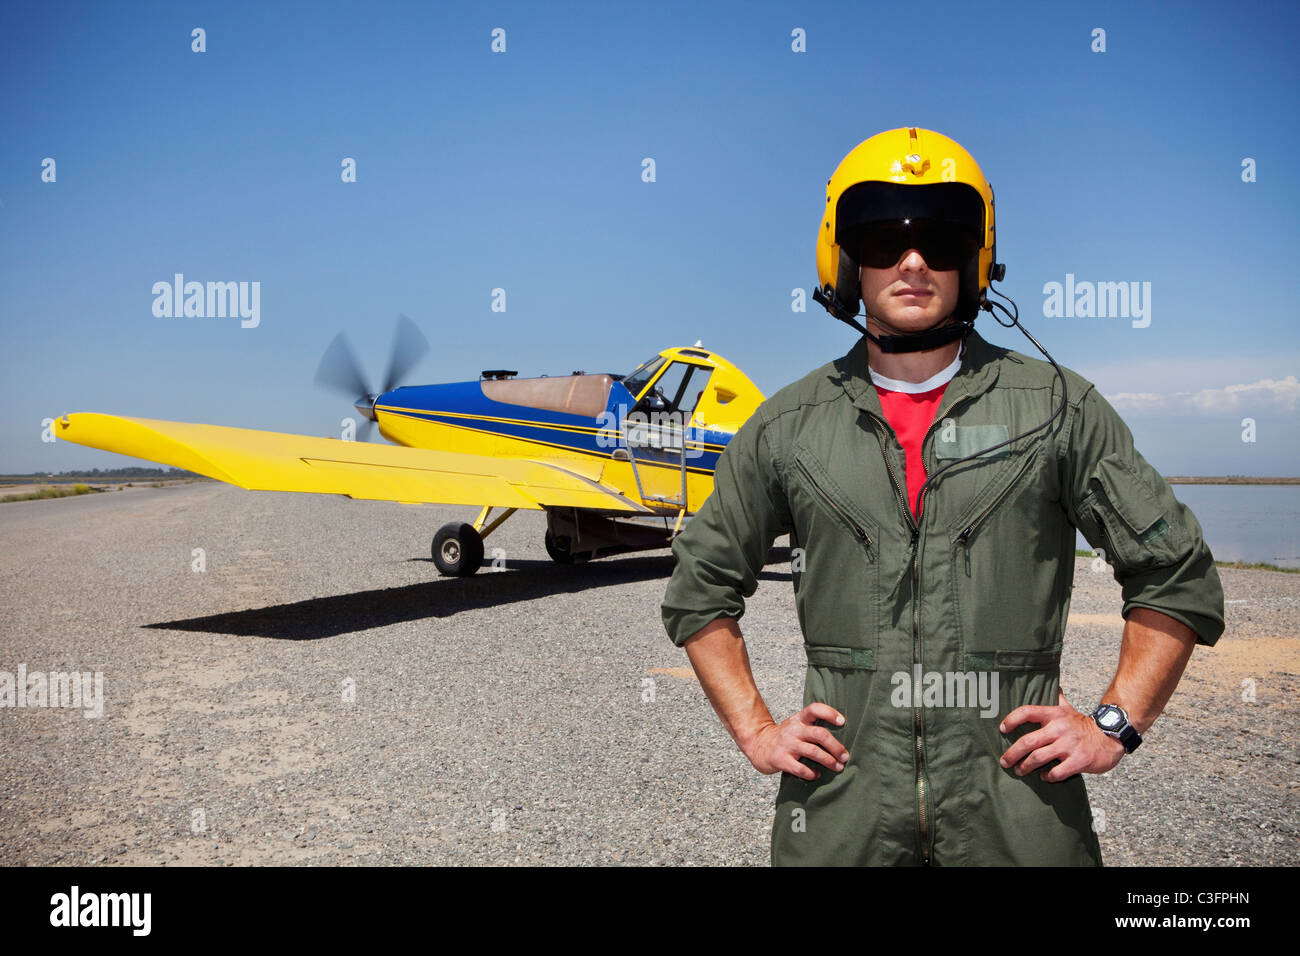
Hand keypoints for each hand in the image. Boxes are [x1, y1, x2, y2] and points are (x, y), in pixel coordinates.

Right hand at [743, 703, 848, 779]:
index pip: (814, 709)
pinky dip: (811, 773)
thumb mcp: (796, 725)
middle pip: (820, 734)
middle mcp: (794, 730)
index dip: (829, 713)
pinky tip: (815, 775)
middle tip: (845, 756)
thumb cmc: (785, 737)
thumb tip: (842, 736)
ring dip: (829, 761)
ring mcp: (787, 745)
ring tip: (837, 767)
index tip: (842, 722)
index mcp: (799, 719)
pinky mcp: (781, 760)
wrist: (758, 745)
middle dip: (836, 747)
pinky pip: (800, 769)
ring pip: (813, 752)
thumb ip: (813, 726)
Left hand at [998, 689, 1124, 781]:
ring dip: (1025, 766)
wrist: (1111, 737)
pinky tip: (1044, 777)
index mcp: (1054, 714)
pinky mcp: (1079, 761)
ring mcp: (1069, 745)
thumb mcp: (1068, 709)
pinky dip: (1048, 776)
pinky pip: (1057, 772)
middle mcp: (1059, 728)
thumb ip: (1057, 699)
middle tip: (1005, 762)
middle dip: (1012, 753)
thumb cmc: (1083, 725)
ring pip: (1039, 758)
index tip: (1002, 729)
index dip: (1011, 720)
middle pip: (1028, 741)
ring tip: (1020, 771)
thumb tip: (1052, 684)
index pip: (1027, 712)